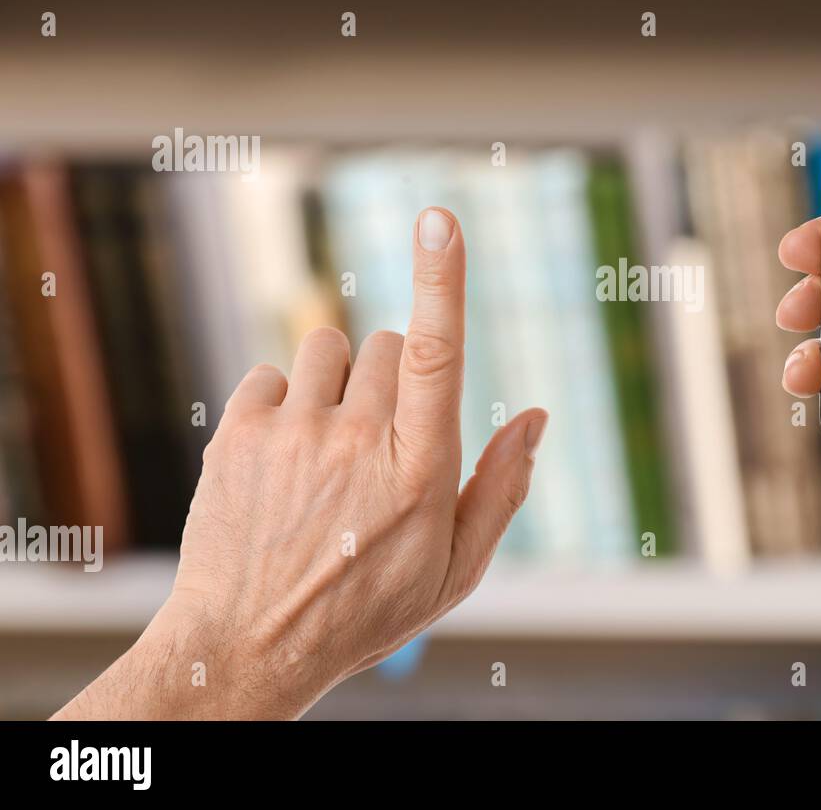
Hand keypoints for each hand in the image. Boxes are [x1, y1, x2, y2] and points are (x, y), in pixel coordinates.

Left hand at [56, 208, 546, 719]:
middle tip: (375, 442)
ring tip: (324, 451)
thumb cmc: (365, 609)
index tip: (439, 219)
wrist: (246, 648)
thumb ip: (503, 486)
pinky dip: (284, 403)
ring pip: (327, 347)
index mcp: (420, 470)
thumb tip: (537, 416)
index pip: (435, 352)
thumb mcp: (456, 569)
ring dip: (336, 383)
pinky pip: (272, 373)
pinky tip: (282, 459)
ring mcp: (290, 433)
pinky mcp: (237, 434)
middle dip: (388, 377)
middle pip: (384, 343)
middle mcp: (355, 439)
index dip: (442, 279)